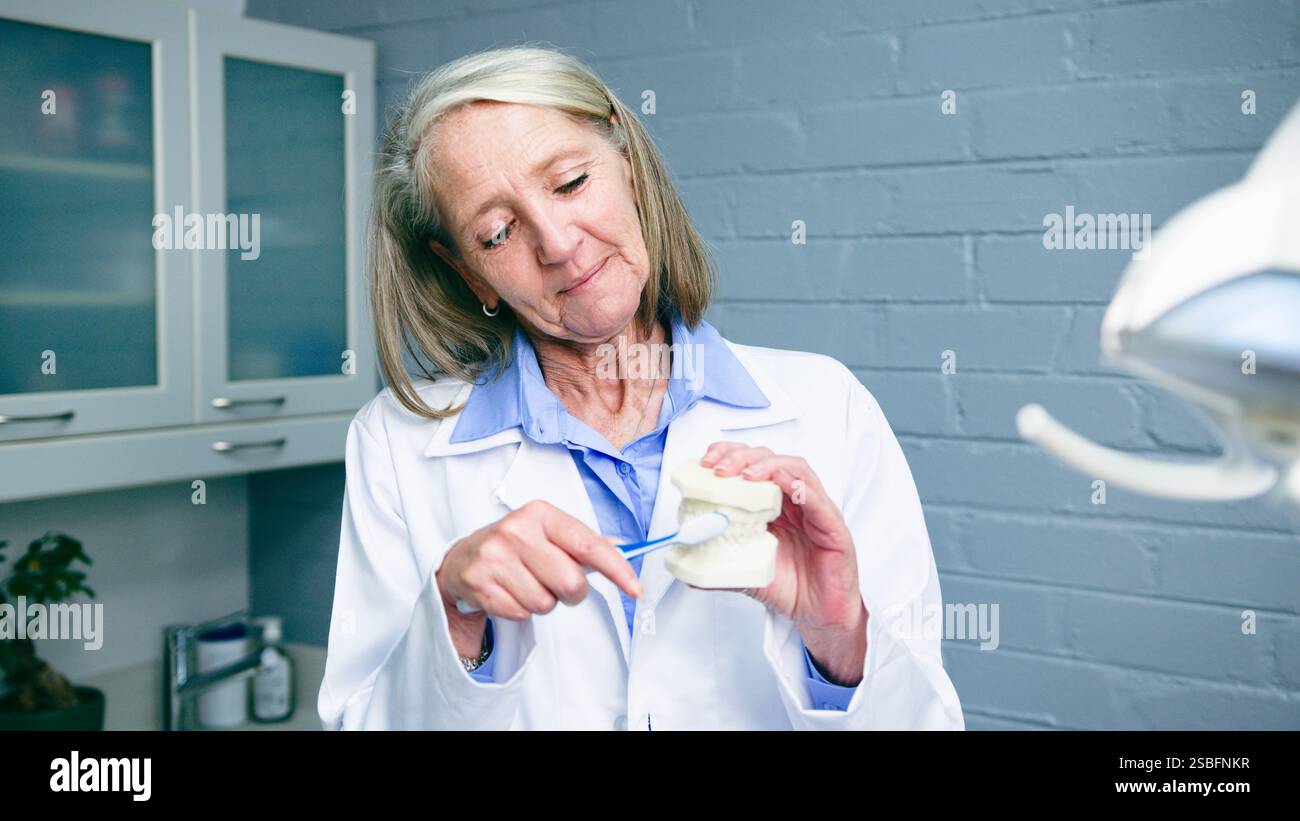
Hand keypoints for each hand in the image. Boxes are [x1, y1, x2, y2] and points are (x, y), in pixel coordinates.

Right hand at [435, 500, 643, 656]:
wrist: (461, 559)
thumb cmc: (515, 546)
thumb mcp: (547, 533)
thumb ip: (584, 542)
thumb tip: (623, 548)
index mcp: (541, 514)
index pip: (588, 545)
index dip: (617, 570)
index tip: (635, 589)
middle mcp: (517, 531)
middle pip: (570, 582)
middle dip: (571, 593)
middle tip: (557, 584)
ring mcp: (495, 558)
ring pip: (545, 603)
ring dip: (544, 602)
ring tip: (527, 584)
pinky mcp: (480, 584)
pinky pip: (521, 613)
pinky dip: (522, 609)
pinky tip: (510, 592)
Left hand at [699, 443, 867, 684]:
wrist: (818, 614)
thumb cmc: (788, 586)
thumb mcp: (743, 572)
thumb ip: (717, 563)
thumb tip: (684, 561)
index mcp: (770, 505)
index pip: (750, 465)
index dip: (727, 456)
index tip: (706, 462)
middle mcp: (793, 501)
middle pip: (770, 460)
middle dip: (741, 457)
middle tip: (720, 469)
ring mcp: (815, 510)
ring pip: (796, 470)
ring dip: (768, 466)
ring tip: (747, 474)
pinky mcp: (833, 527)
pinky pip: (818, 500)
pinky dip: (799, 486)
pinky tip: (783, 482)